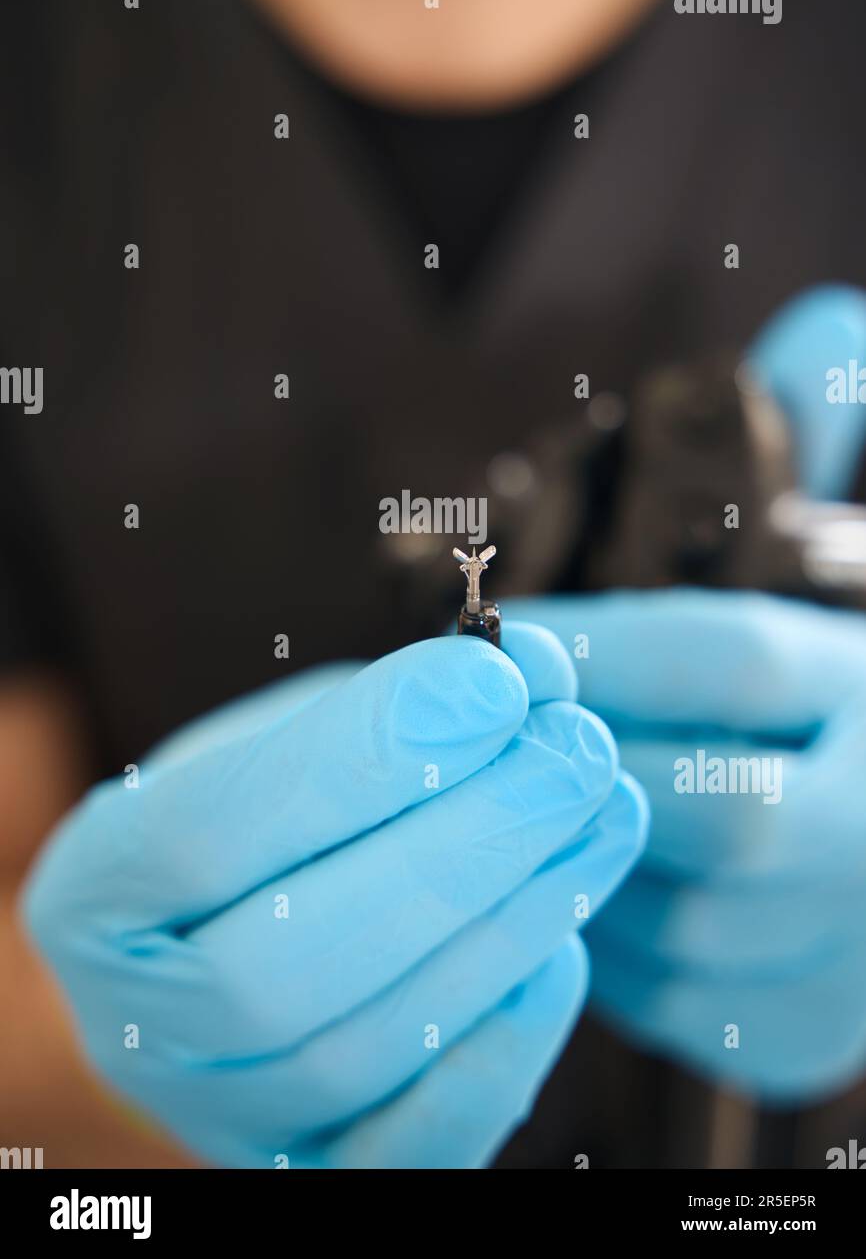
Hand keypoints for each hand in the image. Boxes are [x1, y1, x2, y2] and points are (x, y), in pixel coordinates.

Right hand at [22, 624, 645, 1167]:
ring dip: (509, 921)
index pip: (214, 832)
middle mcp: (139, 1026)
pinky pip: (417, 1146)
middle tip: (573, 750)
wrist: (243, 926)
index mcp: (96, 892)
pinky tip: (570, 940)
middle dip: (459, 845)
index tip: (491, 682)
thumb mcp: (297, 732)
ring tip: (601, 812)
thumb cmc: (272, 810)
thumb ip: (390, 707)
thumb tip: (530, 677)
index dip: (362, 757)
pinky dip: (505, 1043)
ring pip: (362, 1051)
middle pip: (287, 966)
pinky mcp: (318, 1168)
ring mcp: (224, 1115)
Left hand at [504, 285, 865, 1100]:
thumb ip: (829, 428)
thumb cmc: (835, 676)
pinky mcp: (807, 1034)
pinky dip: (604, 946)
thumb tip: (822, 324)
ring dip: (576, 860)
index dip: (600, 645)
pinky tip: (572, 885)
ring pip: (686, 922)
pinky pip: (670, 1002)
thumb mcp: (838, 560)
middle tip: (494, 735)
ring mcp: (858, 945)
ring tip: (517, 804)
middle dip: (586, 769)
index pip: (731, 659)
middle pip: (720, 813)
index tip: (506, 634)